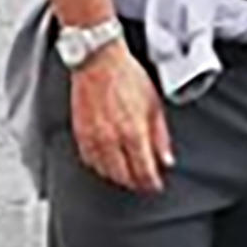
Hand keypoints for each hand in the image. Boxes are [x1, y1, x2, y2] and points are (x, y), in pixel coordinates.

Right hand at [71, 38, 173, 193]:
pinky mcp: (80, 134)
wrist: (99, 61)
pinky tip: (108, 162)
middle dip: (136, 182)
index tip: (155, 185)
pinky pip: (90, 161)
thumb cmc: (127, 76)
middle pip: (124, 177)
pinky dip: (100, 166)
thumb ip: (160, 135)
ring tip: (128, 174)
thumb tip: (166, 158)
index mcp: (133, 132)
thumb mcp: (153, 103)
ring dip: (118, 177)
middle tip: (143, 180)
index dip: (151, 183)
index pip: (143, 172)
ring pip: (106, 172)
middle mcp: (112, 140)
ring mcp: (93, 139)